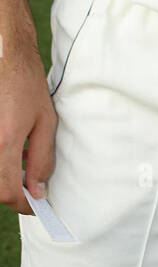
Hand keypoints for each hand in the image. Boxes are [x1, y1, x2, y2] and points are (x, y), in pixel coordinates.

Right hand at [0, 40, 56, 214]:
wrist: (6, 60)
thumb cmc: (27, 87)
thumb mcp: (45, 122)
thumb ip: (41, 159)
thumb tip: (37, 190)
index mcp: (4, 143)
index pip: (8, 192)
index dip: (23, 205)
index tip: (36, 206)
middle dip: (13, 193)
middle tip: (31, 187)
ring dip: (6, 178)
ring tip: (23, 167)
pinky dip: (1, 163)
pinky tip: (12, 151)